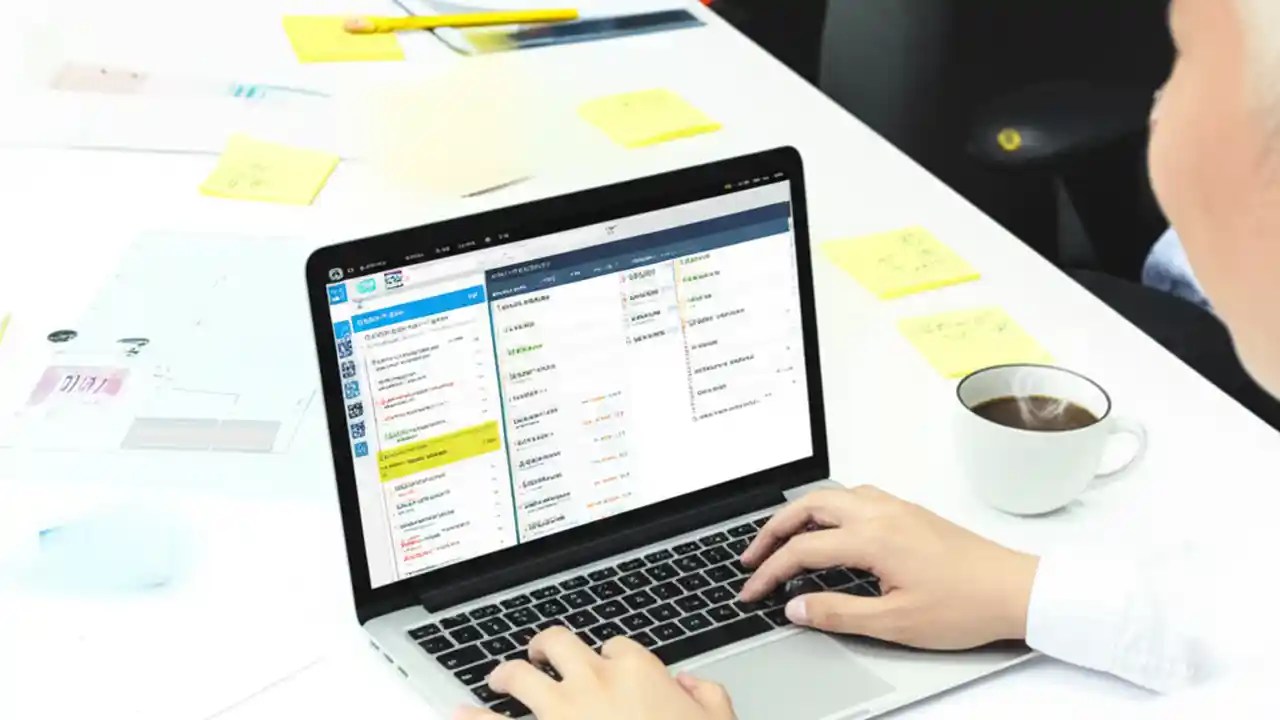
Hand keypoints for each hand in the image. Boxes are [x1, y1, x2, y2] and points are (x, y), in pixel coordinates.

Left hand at [454, 627, 736, 719]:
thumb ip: (708, 696)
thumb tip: (691, 685)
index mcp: (639, 672)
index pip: (616, 647)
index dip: (609, 658)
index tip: (607, 670)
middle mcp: (594, 682)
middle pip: (559, 644)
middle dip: (546, 647)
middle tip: (539, 654)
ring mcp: (560, 712)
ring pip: (520, 675)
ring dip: (506, 673)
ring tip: (499, 678)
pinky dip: (471, 719)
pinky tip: (459, 714)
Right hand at [739, 485, 1037, 649]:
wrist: (1014, 590)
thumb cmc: (964, 606)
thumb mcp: (894, 623)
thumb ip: (838, 613)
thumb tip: (796, 608)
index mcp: (872, 538)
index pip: (802, 550)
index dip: (769, 571)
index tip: (751, 589)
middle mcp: (880, 513)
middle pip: (808, 507)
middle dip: (772, 529)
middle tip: (752, 556)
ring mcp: (896, 508)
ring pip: (832, 495)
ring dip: (800, 513)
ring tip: (782, 538)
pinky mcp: (909, 512)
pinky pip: (855, 496)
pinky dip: (828, 507)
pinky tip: (830, 527)